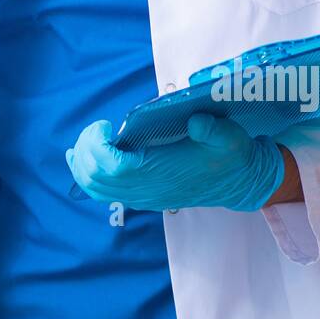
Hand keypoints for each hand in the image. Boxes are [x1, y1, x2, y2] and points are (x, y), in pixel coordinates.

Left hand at [65, 114, 284, 211]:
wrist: (239, 183)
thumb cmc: (231, 157)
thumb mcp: (231, 139)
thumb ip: (214, 130)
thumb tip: (197, 122)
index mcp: (161, 173)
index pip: (114, 168)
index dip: (98, 148)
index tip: (106, 125)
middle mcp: (145, 190)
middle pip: (95, 177)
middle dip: (86, 149)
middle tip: (98, 128)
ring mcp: (140, 196)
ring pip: (94, 188)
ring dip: (81, 163)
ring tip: (85, 140)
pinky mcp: (139, 196)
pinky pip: (102, 192)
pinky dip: (85, 175)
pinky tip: (80, 157)